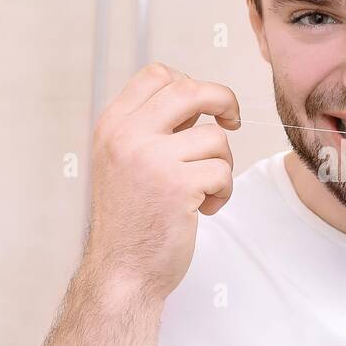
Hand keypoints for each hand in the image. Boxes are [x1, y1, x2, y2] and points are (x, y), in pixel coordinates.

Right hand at [83, 62, 240, 302]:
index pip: (157, 75)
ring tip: (203, 191)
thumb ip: (152, 128)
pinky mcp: (178, 185)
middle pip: (190, 90)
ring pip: (215, 138)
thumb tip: (198, 99)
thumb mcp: (124, 161)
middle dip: (223, 100)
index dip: (189, 83)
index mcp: (112, 125)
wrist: (122, 270)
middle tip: (233, 120)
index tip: (203, 107)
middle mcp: (127, 136)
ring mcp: (152, 159)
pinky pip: (223, 171)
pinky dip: (222, 191)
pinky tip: (203, 209)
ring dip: (221, 164)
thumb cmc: (132, 219)